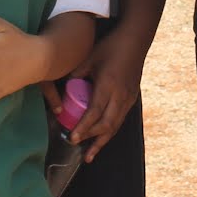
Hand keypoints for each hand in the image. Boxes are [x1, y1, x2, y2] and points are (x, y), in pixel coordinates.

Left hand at [67, 23, 149, 159]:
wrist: (135, 41)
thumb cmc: (110, 47)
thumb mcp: (89, 58)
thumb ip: (75, 74)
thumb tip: (62, 89)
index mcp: (108, 85)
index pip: (95, 113)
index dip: (83, 127)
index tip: (72, 137)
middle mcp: (120, 96)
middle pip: (106, 125)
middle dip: (91, 139)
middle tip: (76, 146)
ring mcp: (128, 98)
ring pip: (115, 126)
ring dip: (102, 141)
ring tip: (90, 155)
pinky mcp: (132, 98)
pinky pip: (120, 120)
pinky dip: (109, 131)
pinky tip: (102, 137)